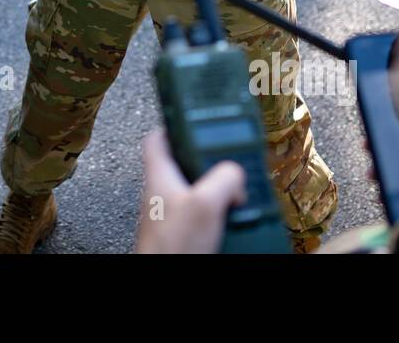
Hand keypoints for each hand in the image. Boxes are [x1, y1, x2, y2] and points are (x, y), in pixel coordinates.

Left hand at [135, 129, 246, 254]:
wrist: (167, 278)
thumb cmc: (172, 249)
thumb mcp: (205, 203)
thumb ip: (223, 178)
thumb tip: (235, 171)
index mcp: (160, 175)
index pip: (157, 137)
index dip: (175, 125)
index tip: (196, 120)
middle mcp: (163, 192)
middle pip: (186, 163)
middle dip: (211, 161)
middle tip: (232, 160)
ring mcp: (173, 214)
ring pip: (199, 189)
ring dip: (221, 190)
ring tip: (240, 193)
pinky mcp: (185, 234)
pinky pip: (206, 214)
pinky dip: (222, 213)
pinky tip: (236, 218)